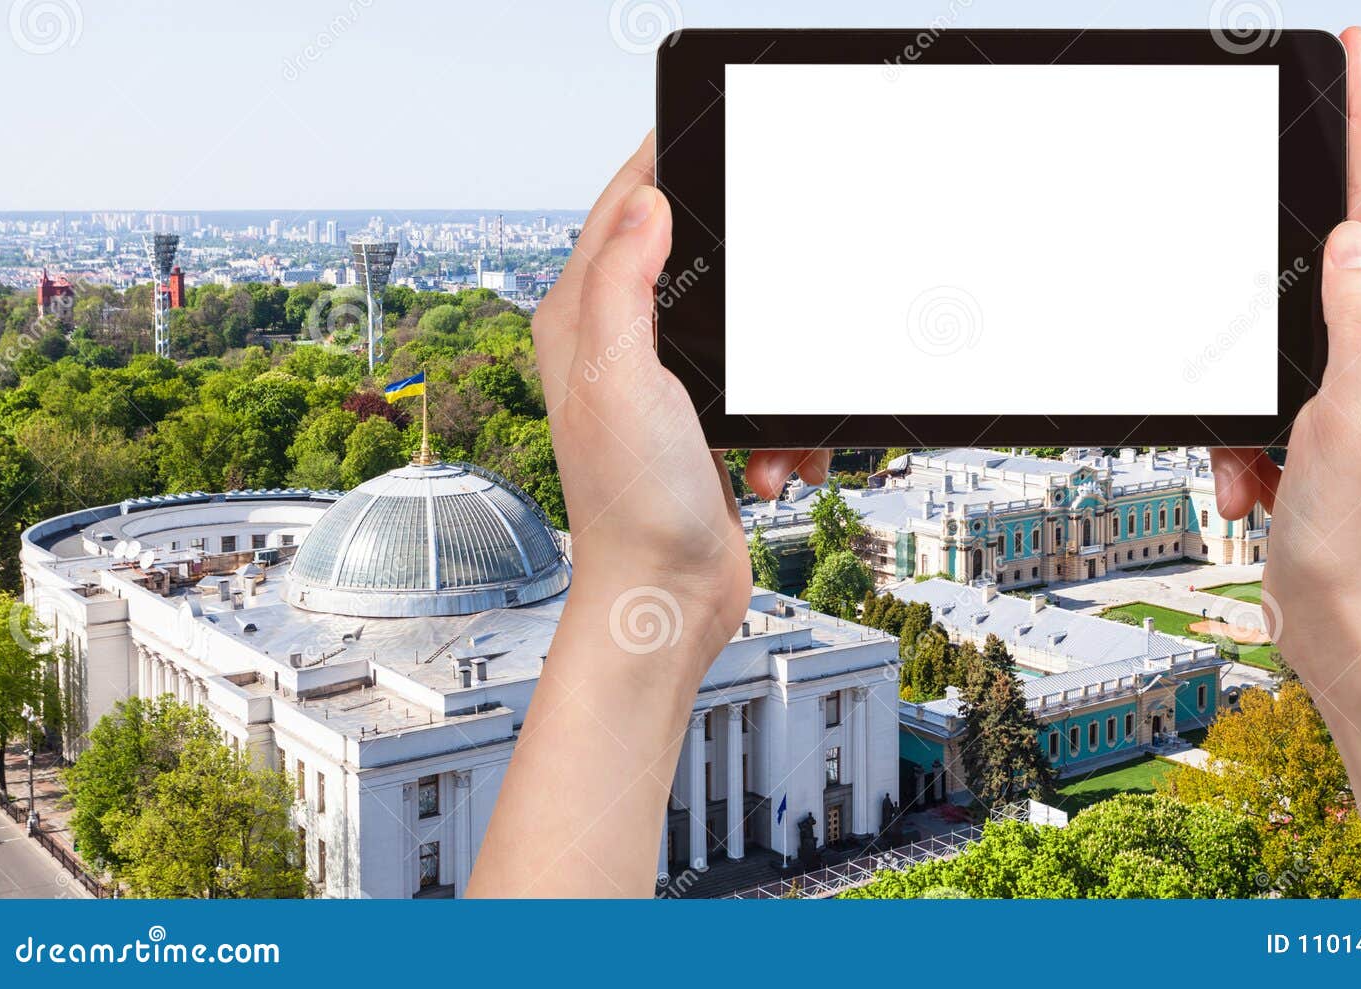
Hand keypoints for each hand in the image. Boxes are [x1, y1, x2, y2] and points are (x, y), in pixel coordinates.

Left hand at [532, 132, 827, 665]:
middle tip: (775, 294)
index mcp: (580, 323)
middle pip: (692, 268)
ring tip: (759, 437)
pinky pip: (765, 395)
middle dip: (747, 290)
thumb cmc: (630, 506)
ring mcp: (664, 390)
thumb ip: (621, 281)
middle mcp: (615, 349)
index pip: (616, 214)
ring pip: (744, 336)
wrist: (669, 600)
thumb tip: (644, 202)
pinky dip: (780, 430)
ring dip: (771, 384)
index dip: (656, 169)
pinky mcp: (705, 428)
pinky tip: (768, 468)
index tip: (700, 136)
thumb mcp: (619, 375)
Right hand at [1211, 26, 1360, 676]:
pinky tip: (1251, 489)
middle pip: (1317, 261)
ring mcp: (1347, 384)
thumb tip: (1351, 234)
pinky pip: (1249, 401)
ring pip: (1264, 340)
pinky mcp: (1310, 421)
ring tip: (1257, 469)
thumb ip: (1356, 321)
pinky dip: (1236, 444)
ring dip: (1240, 406)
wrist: (1347, 622)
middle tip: (1250, 275)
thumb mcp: (1356, 419)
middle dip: (1261, 286)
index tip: (1356, 50)